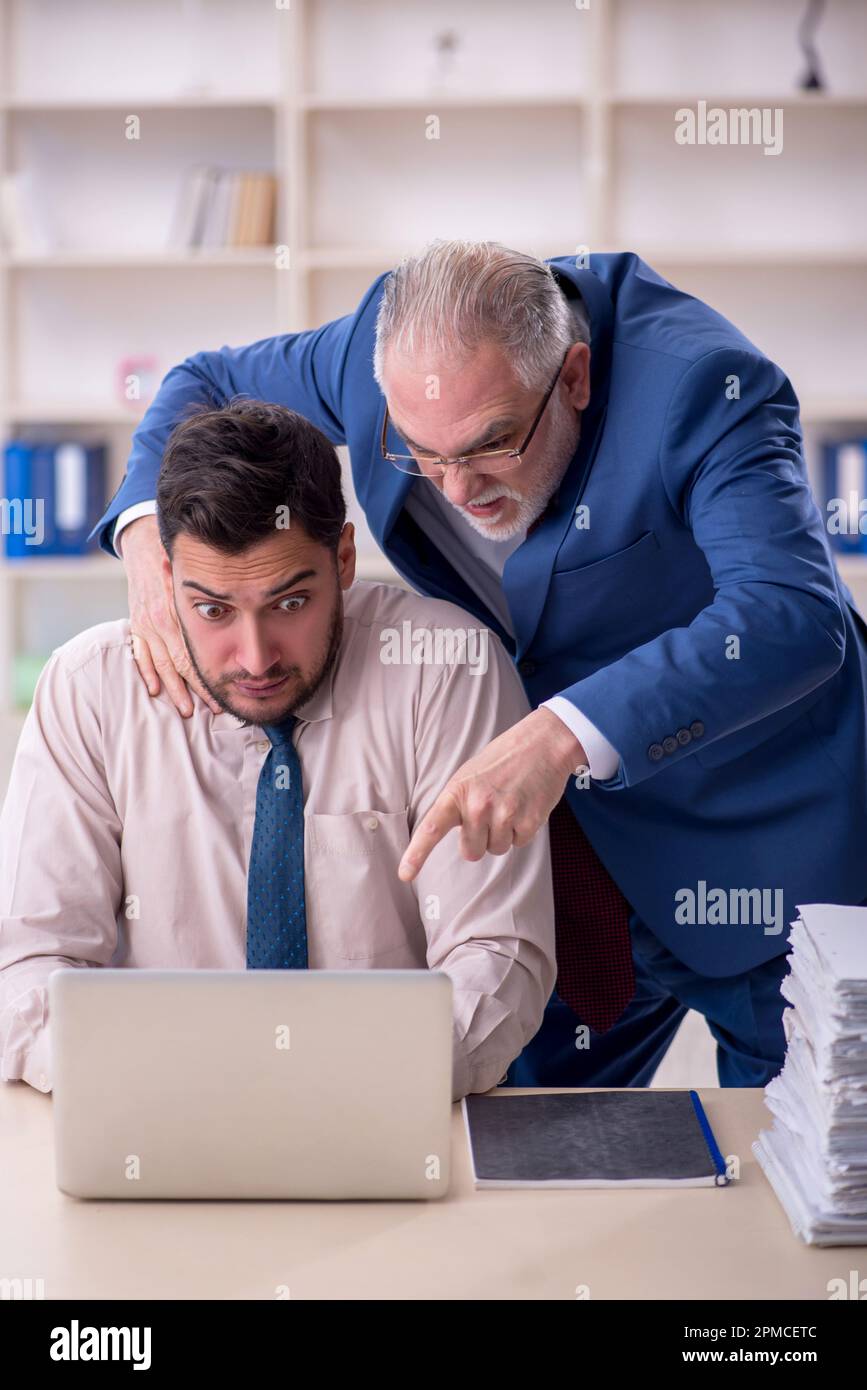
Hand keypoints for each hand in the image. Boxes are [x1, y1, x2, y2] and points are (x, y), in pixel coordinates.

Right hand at [119, 515, 220, 716]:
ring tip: (186, 710)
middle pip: (182, 665)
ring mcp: (147, 625)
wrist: (145, 546)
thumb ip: (216, 603)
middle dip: (198, 690)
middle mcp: (163, 622)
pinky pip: (140, 653)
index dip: (209, 678)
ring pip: (162, 664)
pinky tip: (154, 690)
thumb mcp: (199, 580)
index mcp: (180, 613)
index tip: (223, 695)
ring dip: (174, 689)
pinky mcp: (136, 624)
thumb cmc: (181, 563)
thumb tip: (246, 622)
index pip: (196, 655)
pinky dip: (147, 672)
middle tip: (213, 710)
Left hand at [397, 707, 584, 881]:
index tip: (405, 875)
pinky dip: (522, 830)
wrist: (542, 744)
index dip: (417, 854)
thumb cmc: (501, 761)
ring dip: (503, 834)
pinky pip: (519, 843)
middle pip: (470, 852)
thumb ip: (455, 806)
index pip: (431, 829)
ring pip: (496, 850)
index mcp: (457, 792)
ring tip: (510, 803)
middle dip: (480, 840)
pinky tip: (525, 806)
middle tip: (492, 812)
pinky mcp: (529, 822)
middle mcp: (478, 805)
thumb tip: (448, 837)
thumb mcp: (468, 777)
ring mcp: (505, 814)